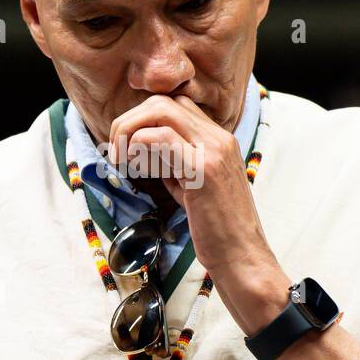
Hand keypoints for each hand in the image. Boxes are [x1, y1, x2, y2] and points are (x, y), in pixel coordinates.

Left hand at [107, 94, 289, 334]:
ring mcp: (213, 150)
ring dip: (129, 131)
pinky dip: (137, 146)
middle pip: (164, 101)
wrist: (243, 258)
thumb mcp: (193, 188)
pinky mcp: (203, 169)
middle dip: (130, 120)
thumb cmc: (218, 231)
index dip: (144, 120)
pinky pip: (159, 138)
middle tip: (116, 151)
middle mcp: (219, 138)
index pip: (176, 104)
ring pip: (160, 110)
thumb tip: (144, 150)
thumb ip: (174, 164)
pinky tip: (132, 167)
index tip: (128, 147)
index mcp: (219, 140)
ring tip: (120, 159)